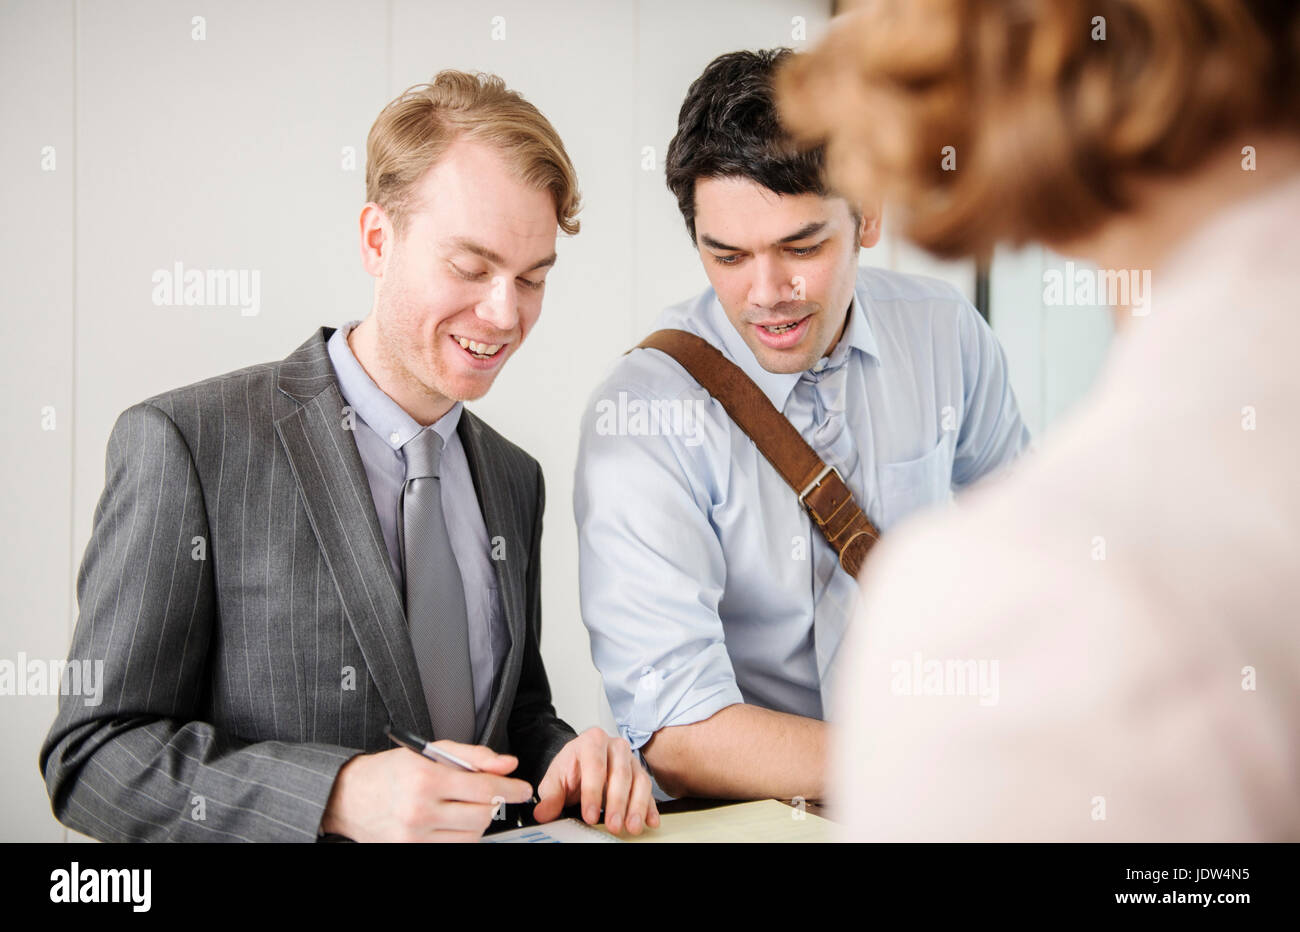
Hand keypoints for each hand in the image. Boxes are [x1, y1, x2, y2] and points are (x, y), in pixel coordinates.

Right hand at [320, 742, 532, 841]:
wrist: (349, 797)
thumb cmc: (390, 772)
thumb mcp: (430, 752)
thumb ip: (473, 756)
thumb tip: (508, 764)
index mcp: (426, 780)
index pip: (484, 789)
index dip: (510, 789)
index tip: (523, 789)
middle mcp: (420, 811)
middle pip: (482, 816)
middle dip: (493, 804)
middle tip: (490, 794)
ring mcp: (415, 836)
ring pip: (471, 836)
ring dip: (477, 821)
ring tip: (463, 806)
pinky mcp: (410, 850)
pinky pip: (453, 848)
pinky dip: (460, 835)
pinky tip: (450, 821)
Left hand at [532, 727, 660, 834]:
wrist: (582, 760)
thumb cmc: (571, 767)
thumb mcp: (555, 779)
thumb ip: (551, 796)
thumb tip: (543, 813)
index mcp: (591, 741)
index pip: (594, 765)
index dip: (593, 792)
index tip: (590, 815)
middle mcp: (615, 747)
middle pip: (620, 773)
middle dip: (617, 802)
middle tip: (613, 825)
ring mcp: (630, 760)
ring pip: (639, 781)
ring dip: (637, 806)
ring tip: (631, 827)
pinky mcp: (640, 774)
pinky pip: (649, 790)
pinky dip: (650, 808)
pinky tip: (650, 821)